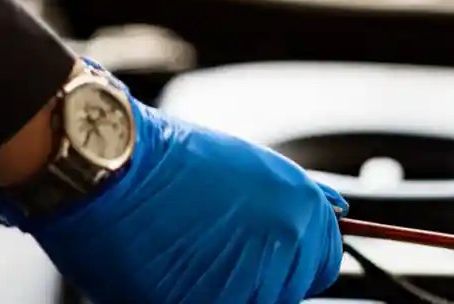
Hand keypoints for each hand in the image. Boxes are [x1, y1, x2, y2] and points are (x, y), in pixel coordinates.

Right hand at [0, 95, 345, 303]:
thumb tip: (339, 212)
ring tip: (190, 253)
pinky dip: (197, 297)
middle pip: (290, 290)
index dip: (295, 261)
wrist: (114, 171)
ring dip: (228, 290)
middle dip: (261, 278)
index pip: (325, 262)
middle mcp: (286, 243)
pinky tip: (175, 270)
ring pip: (256, 303)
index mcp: (301, 207)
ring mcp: (250, 279)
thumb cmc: (173, 163)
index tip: (271, 257)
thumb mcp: (252, 166)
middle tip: (216, 250)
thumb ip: (296, 201)